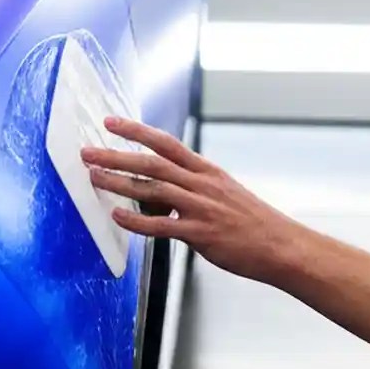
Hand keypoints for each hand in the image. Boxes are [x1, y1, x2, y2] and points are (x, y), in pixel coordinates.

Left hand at [80, 117, 299, 282]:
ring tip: (94, 178)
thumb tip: (155, 193)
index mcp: (206, 171)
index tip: (110, 122)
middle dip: (117, 155)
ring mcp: (201, 208)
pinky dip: (137, 221)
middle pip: (152, 163)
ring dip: (120, 182)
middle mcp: (202, 184)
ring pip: (153, 190)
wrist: (281, 246)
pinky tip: (117, 216)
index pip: (165, 143)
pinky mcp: (201, 234)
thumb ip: (190, 189)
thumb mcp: (222, 194)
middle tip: (88, 152)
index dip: (136, 131)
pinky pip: (163, 225)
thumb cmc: (251, 222)